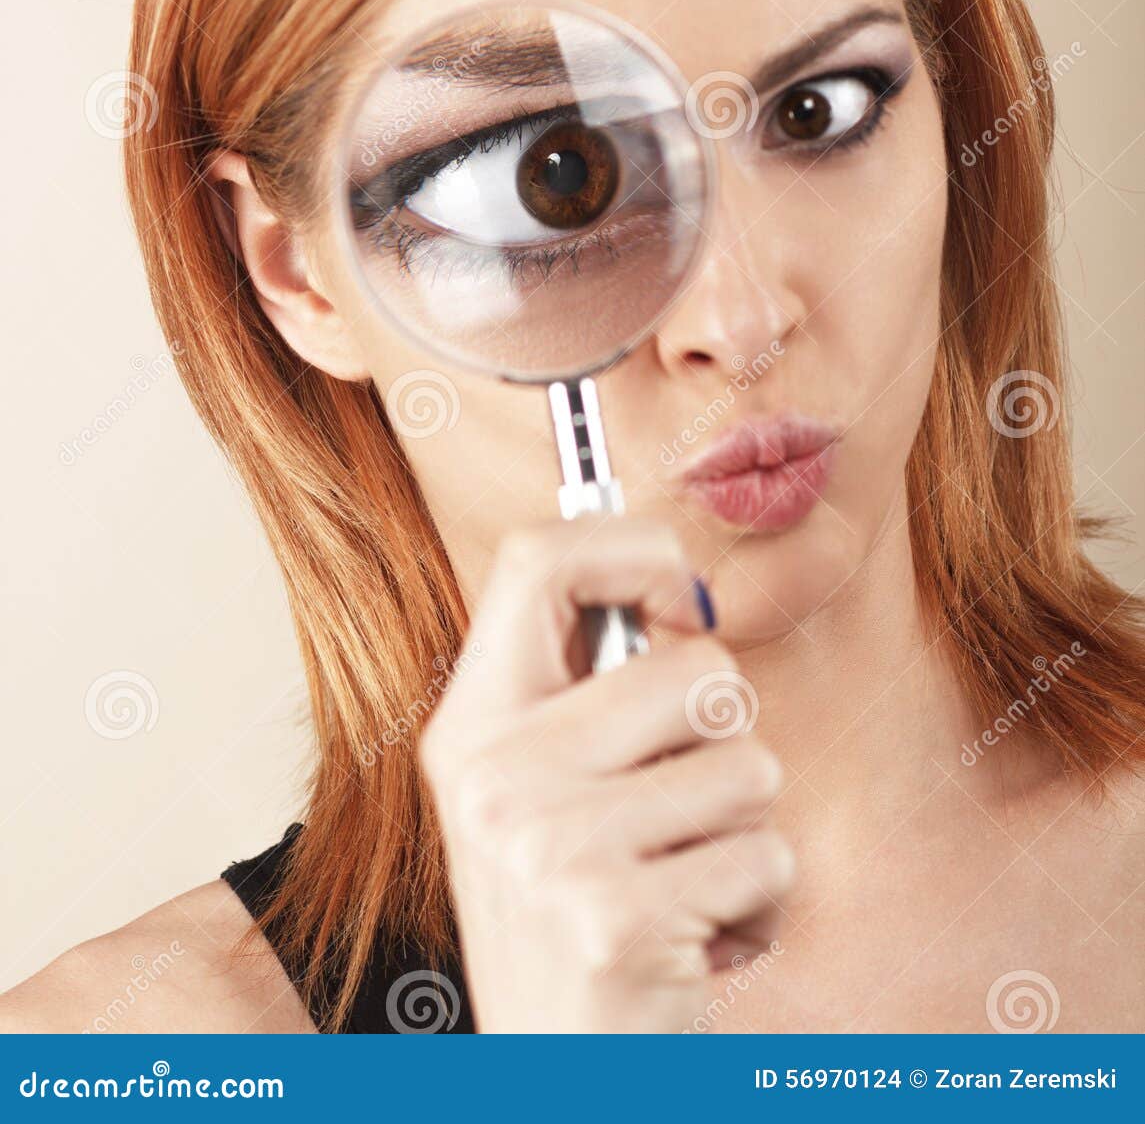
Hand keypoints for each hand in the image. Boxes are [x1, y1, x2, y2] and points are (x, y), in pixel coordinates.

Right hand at [419, 515, 791, 1032]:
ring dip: (745, 832)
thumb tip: (683, 592)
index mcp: (470, 724)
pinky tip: (699, 942)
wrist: (554, 1080)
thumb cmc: (572, 917)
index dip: (631, 545)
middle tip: (675, 811)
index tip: (683, 597)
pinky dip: (761, 904)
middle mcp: (494, 774)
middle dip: (727, 739)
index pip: (536, 559)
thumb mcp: (537, 793)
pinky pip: (767, 855)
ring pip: (750, 764)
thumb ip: (586, 695)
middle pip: (696, 665)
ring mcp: (548, 846)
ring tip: (681, 884)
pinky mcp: (615, 918)